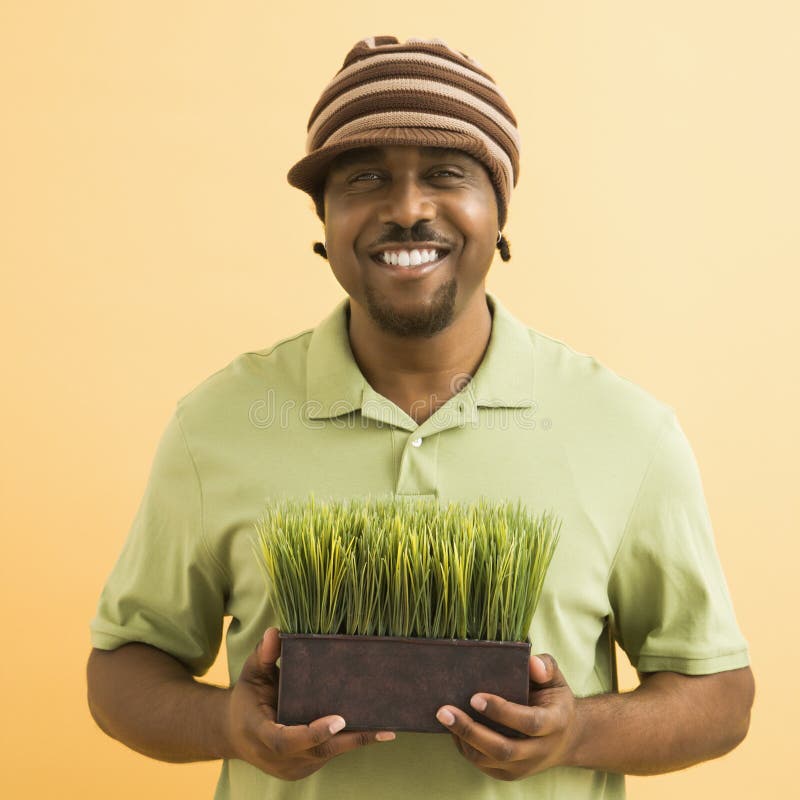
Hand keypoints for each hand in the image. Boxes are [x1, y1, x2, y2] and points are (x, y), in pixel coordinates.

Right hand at [226, 628, 394, 780]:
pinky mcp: (302, 769)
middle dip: (350, 740)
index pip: (284, 740)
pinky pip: (327, 756)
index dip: (312, 732)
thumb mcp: (252, 674)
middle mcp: (275, 757)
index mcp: (259, 732)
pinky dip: (347, 743)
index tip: (339, 720)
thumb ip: (263, 655)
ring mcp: (290, 767)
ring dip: (354, 741)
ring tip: (386, 727)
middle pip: (316, 751)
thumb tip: (275, 631)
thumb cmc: (248, 698)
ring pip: (326, 755)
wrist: (235, 733)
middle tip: (382, 729)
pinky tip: (372, 731)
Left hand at [435, 653, 578, 780]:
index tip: (475, 697)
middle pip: (504, 749)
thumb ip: (545, 666)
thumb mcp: (555, 679)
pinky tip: (453, 728)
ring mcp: (525, 766)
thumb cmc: (554, 699)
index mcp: (555, 723)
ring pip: (489, 761)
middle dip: (471, 730)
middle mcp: (540, 750)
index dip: (502, 712)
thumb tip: (531, 662)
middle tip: (445, 710)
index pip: (529, 723)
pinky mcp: (510, 774)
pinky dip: (465, 748)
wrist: (567, 737)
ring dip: (463, 740)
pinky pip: (484, 765)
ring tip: (444, 716)